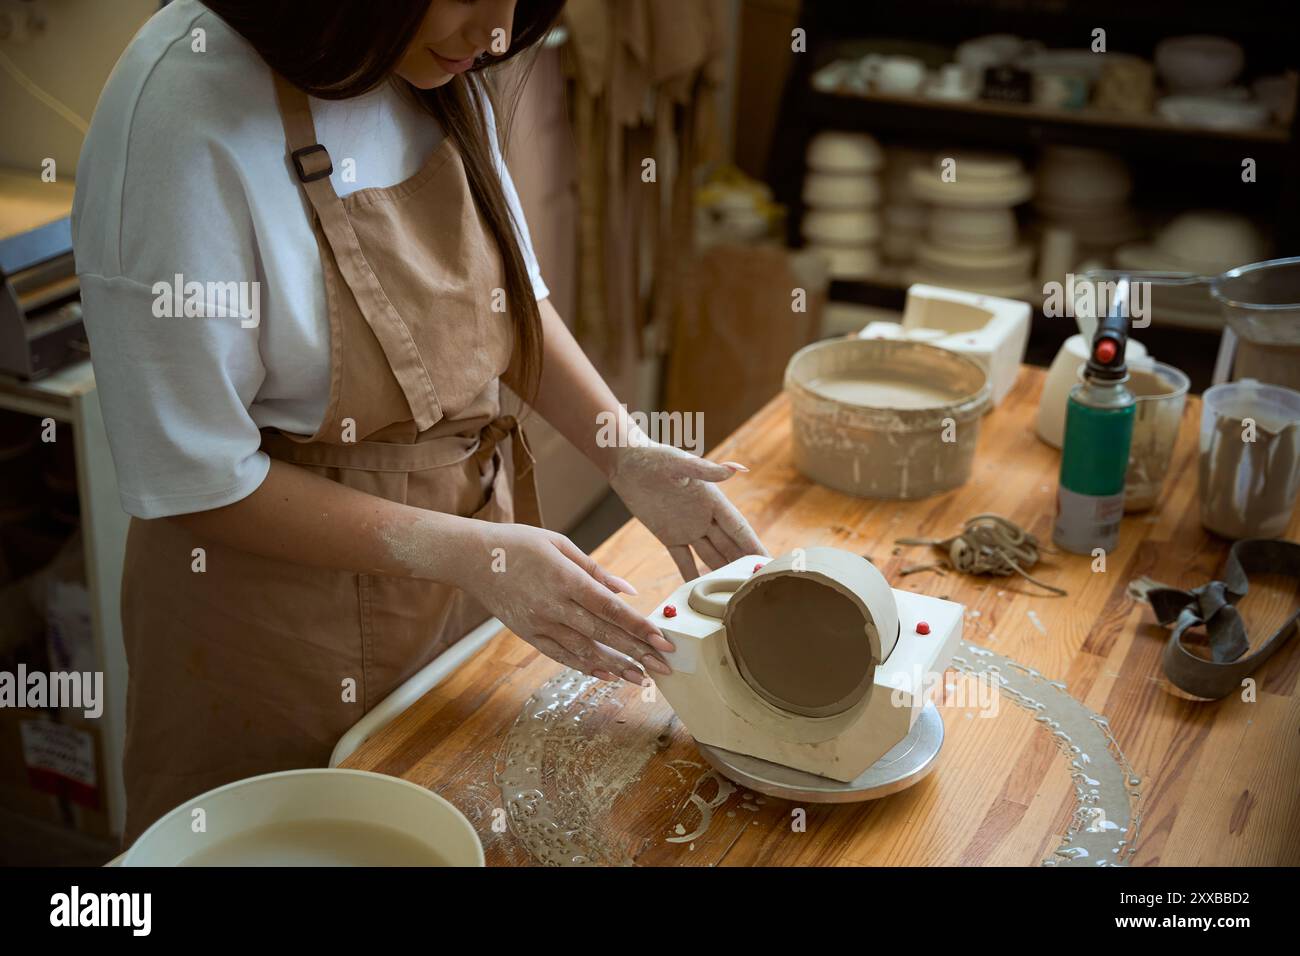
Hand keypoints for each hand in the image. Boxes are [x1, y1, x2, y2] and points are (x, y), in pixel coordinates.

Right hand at [449, 522, 673, 682]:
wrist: (472, 558)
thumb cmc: (520, 544)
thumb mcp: (561, 544)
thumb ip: (597, 570)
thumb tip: (630, 592)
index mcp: (565, 579)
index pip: (610, 608)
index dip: (638, 626)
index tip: (663, 641)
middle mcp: (554, 605)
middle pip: (603, 634)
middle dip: (637, 652)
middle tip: (666, 668)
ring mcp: (540, 623)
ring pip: (584, 650)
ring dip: (616, 666)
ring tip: (642, 678)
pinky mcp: (529, 634)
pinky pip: (561, 655)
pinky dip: (585, 666)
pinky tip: (606, 674)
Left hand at [607, 430, 767, 580]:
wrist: (626, 462)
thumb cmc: (654, 456)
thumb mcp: (679, 463)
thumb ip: (707, 470)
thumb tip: (739, 468)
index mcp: (713, 500)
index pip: (740, 529)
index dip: (755, 547)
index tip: (770, 563)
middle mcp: (705, 517)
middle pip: (730, 547)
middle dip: (744, 566)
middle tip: (759, 589)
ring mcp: (688, 528)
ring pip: (711, 556)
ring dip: (723, 574)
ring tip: (736, 596)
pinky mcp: (669, 535)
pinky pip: (684, 560)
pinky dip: (692, 576)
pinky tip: (700, 593)